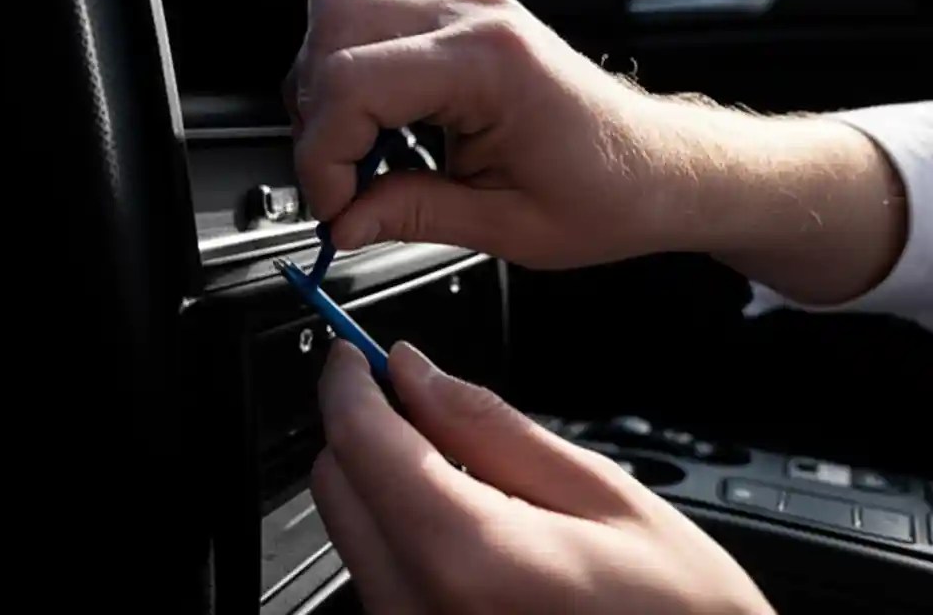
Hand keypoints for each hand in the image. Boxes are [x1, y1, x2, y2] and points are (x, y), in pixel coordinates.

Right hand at [286, 0, 904, 302]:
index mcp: (488, 63)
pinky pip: (372, 25)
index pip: (351, 85)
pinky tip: (384, 131)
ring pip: (340, 15)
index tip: (336, 209)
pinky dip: (356, 78)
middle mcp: (471, 17)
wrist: (661, 166)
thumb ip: (411, 215)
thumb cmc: (611, 189)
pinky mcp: (459, 18)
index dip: (323, 157)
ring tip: (363, 155)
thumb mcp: (507, 226)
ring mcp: (464, 8)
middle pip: (332, 30)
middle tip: (343, 181)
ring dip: (330, 91)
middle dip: (317, 117)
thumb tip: (343, 223)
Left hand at [312, 340, 774, 614]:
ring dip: (385, 483)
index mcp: (465, 557)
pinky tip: (464, 524)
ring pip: (352, 530)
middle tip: (417, 400)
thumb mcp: (602, 496)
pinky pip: (377, 576)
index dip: (348, 382)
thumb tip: (413, 372)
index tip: (353, 350)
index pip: (360, 441)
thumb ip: (491, 426)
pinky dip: (402, 533)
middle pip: (337, 485)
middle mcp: (414, 610)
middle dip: (365, 429)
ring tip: (467, 473)